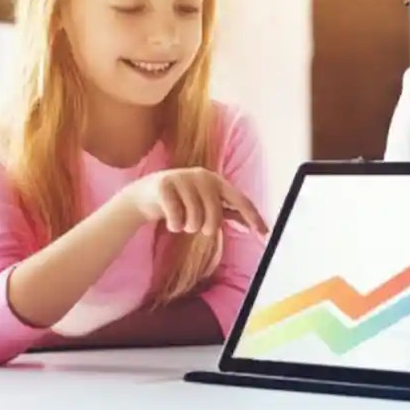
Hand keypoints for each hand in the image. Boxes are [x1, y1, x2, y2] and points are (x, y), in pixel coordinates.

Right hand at [120, 168, 267, 236]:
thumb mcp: (207, 204)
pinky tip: (171, 221)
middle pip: (215, 216)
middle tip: (197, 227)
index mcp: (217, 181)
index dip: (253, 217)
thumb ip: (229, 212)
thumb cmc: (182, 201)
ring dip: (188, 228)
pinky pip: (176, 218)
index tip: (264, 233)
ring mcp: (183, 178)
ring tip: (182, 221)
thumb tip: (254, 225)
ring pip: (195, 219)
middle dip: (206, 228)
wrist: (145, 195)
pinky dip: (174, 226)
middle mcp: (203, 176)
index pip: (241, 200)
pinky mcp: (164, 185)